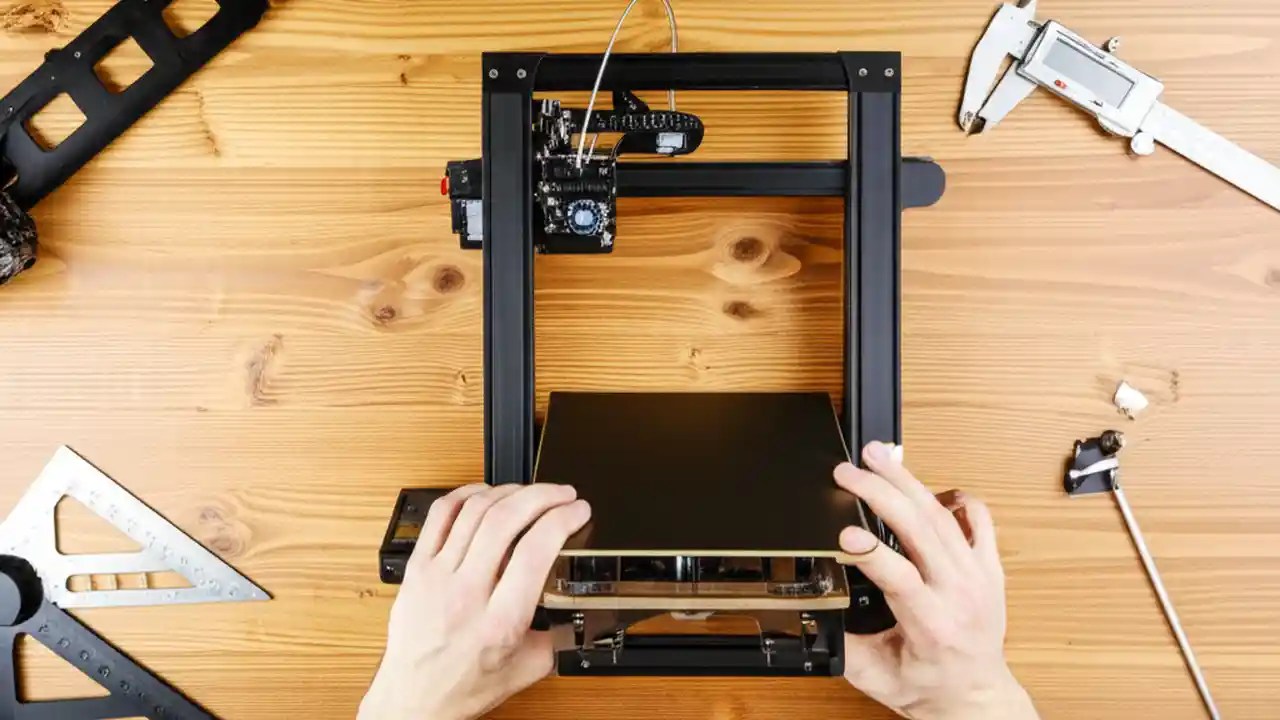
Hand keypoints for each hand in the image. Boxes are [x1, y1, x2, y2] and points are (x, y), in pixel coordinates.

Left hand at [360, 483, 590, 719]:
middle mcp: (466, 593)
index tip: (577, 511)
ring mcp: (437, 576)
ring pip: (474, 510)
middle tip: (562, 493)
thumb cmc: (463, 687)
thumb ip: (557, 636)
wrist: (413, 699)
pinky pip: (440, 514)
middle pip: (505, 520)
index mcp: (499, 621)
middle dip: (542, 495)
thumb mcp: (528, 668)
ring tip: (531, 492)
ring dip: (510, 491)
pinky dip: (467, 493)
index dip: (562, 520)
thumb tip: (580, 608)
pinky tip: (486, 494)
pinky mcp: (417, 568)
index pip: (533, 552)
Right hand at [835, 442, 1037, 719]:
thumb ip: (843, 647)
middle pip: (921, 528)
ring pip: (943, 514)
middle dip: (880, 493)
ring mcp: (979, 575)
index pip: (902, 576)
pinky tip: (927, 486)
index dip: (871, 551)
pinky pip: (979, 518)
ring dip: (907, 480)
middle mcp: (960, 594)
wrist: (976, 696)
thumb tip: (809, 615)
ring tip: (877, 457)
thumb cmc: (930, 686)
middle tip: (848, 472)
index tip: (845, 533)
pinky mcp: (989, 566)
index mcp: (931, 624)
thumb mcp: (876, 677)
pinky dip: (954, 496)